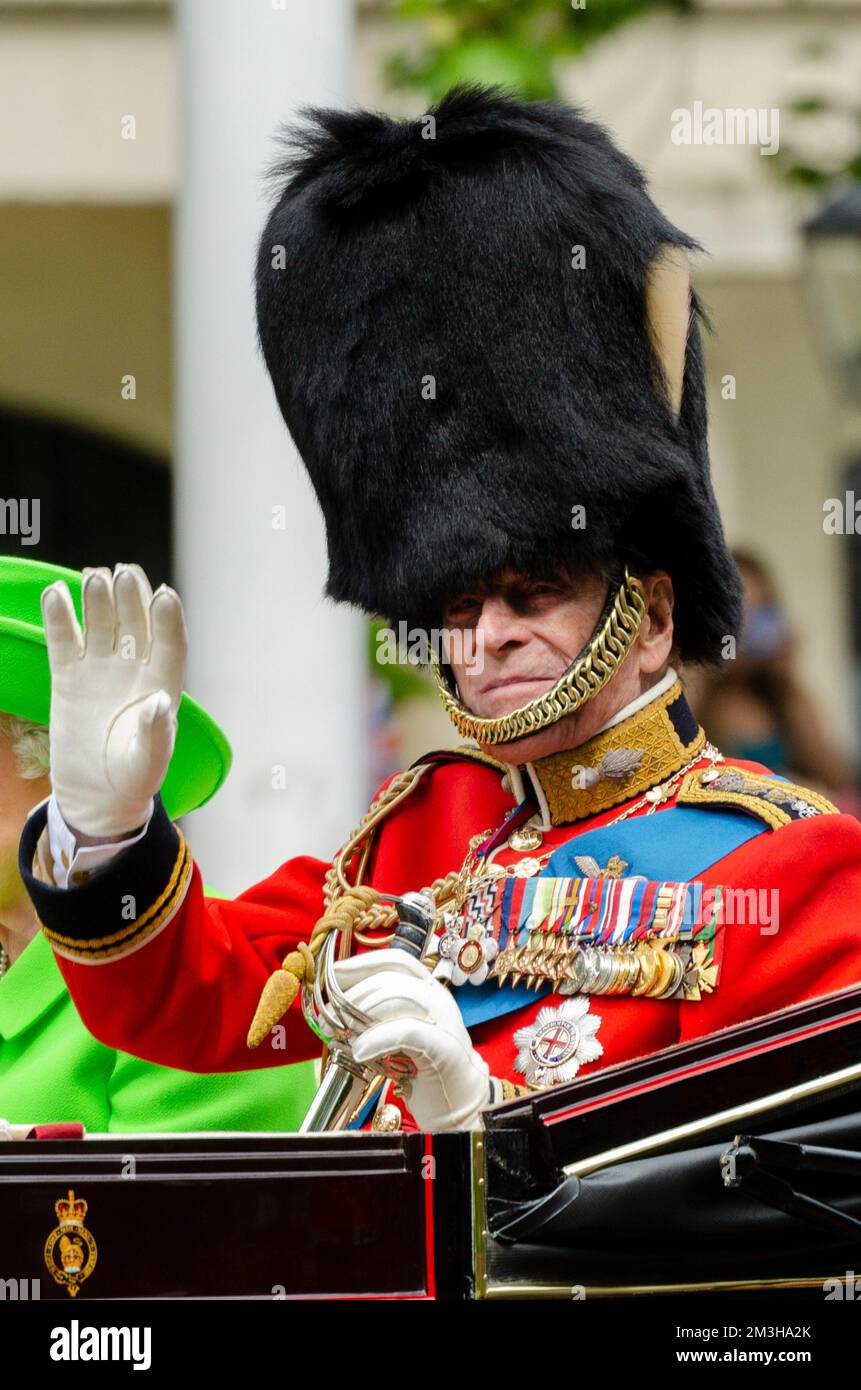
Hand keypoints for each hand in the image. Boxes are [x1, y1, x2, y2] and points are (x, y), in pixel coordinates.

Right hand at [41, 564, 186, 836]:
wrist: (96, 793)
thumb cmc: (133, 778)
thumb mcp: (148, 762)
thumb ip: (155, 733)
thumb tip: (161, 702)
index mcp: (163, 684)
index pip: (169, 644)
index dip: (168, 620)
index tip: (165, 596)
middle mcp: (134, 669)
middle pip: (135, 624)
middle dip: (132, 598)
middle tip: (126, 573)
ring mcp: (101, 669)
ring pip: (101, 625)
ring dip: (98, 600)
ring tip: (94, 576)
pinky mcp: (69, 675)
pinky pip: (64, 640)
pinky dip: (59, 617)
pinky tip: (55, 593)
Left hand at [331, 950, 490, 1131]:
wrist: (458, 1103)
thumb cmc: (422, 1068)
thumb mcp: (396, 1034)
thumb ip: (376, 1017)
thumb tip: (336, 1007)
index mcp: (428, 989)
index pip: (394, 960)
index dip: (360, 964)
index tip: (331, 978)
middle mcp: (439, 998)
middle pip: (390, 978)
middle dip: (353, 995)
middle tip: (331, 1019)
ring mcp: (446, 1021)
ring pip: (400, 996)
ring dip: (362, 1014)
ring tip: (344, 1036)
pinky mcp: (446, 1048)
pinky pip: (407, 1031)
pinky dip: (377, 1039)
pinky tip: (360, 1051)